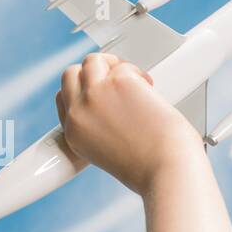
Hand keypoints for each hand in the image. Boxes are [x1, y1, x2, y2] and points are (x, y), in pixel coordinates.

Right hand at [55, 52, 203, 195]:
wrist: (168, 171)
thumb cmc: (150, 169)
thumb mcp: (109, 153)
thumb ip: (100, 129)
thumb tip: (113, 107)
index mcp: (74, 134)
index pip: (64, 98)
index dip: (83, 89)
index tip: (100, 90)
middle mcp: (79, 113)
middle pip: (71, 75)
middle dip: (94, 72)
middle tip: (117, 79)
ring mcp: (96, 95)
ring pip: (94, 61)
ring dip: (115, 65)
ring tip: (135, 80)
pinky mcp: (120, 82)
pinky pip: (124, 66)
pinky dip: (139, 74)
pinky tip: (150, 88)